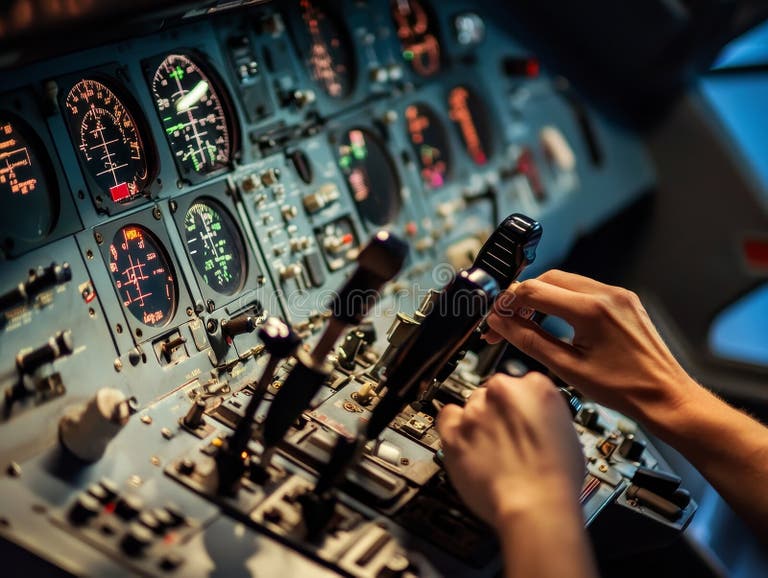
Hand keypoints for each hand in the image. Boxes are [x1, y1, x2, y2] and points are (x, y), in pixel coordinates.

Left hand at [437, 372, 584, 529]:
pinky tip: (464, 441)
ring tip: (488, 447)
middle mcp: (503, 392)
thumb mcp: (568, 433)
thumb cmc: (555, 479)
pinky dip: (452, 427)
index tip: (519, 417)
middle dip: (498, 412)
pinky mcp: (454, 430)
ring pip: (470, 404)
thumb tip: (536, 417)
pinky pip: (446, 416)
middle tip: (505, 437)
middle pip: (493, 392)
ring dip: (477, 421)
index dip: (521, 404)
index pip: (523, 382)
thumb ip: (545, 414)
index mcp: (536, 388)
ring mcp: (475, 411)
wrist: (534, 506)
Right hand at [483, 270, 698, 424]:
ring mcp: (618, 295)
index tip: (495, 320)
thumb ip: (528, 340)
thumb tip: (501, 324)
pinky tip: (554, 321)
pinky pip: (584, 290)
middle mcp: (606, 295)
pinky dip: (562, 301)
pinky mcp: (624, 301)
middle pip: (547, 279)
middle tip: (505, 322)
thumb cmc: (625, 390)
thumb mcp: (567, 368)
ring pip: (565, 281)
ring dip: (540, 297)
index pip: (533, 291)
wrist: (665, 397)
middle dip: (521, 298)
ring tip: (526, 323)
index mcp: (591, 310)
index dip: (507, 304)